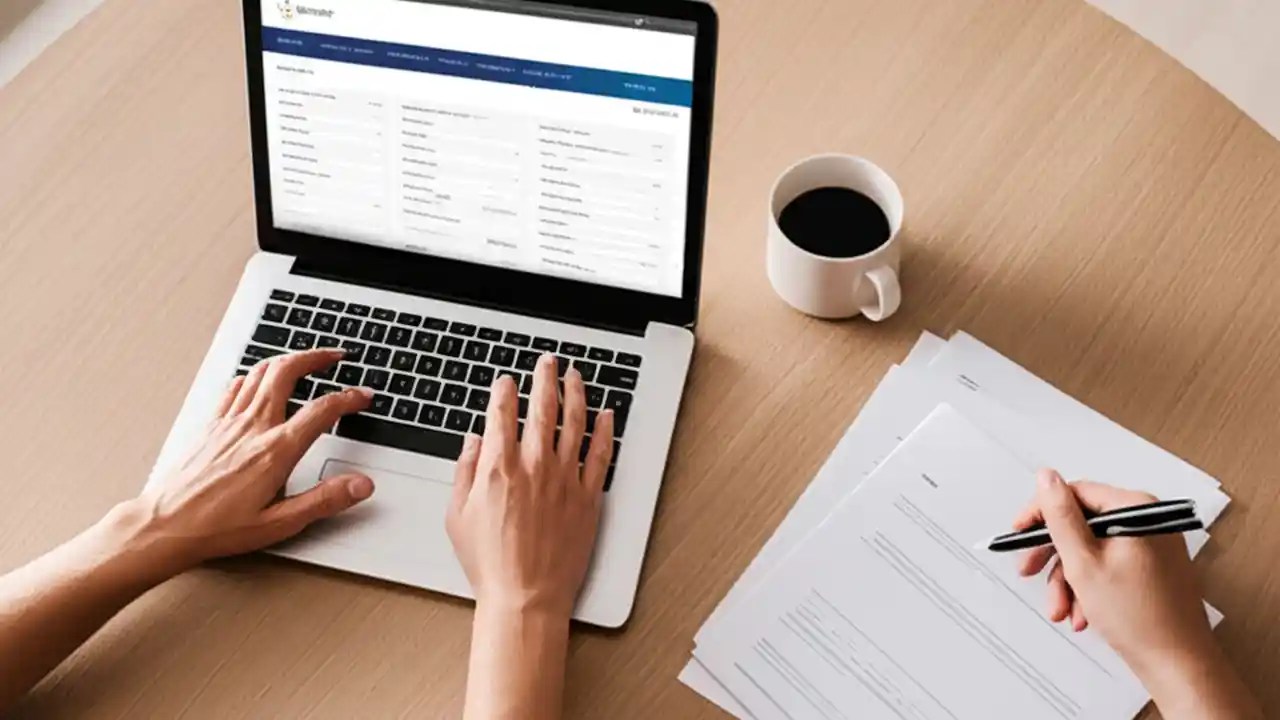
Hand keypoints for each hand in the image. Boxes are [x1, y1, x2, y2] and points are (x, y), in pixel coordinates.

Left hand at [132, 349, 375, 572]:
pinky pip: (235, 386)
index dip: (348, 399)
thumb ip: (324, 500)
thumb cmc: (217, 528)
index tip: (362, 396)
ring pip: (260, 372)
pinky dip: (254, 374)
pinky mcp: (211, 425)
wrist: (165, 526)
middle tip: (335, 357)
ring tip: (303, 359)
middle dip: (315, 358)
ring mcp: (228, 422)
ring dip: (287, 359)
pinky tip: (258, 379)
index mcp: (275, 450)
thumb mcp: (280, 523)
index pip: (321, 411)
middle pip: (287, 372)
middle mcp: (252, 428)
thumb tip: (360, 485)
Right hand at [447, 354, 614, 617]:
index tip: (506, 381)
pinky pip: (601, 456)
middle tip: (548, 362)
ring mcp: (565, 480)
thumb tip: (472, 443)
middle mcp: (534, 466)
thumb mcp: (457, 516)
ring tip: (576, 375)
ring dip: (576, 393)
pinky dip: (606, 431)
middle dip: (544, 379)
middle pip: (542, 408)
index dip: (504, 391)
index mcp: (499, 467)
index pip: (502, 413)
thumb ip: (464, 473)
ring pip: (575, 423)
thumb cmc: (490, 564)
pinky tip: (607, 415)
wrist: (525, 596)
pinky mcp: (588, 497)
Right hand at [1014, 470, 1214, 672]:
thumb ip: (1061, 516)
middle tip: (1028, 572)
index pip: (1076, 494)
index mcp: (1136, 510)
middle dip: (1054, 555)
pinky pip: (1108, 567)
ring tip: (1061, 609)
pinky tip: (1083, 615)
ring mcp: (1152, 546)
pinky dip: (1089, 589)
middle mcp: (1147, 522)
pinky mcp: (1152, 569)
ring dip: (1069, 580)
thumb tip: (1046, 478)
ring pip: (1091, 550)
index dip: (1041, 514)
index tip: (1019, 533)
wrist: (1179, 665)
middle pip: (1082, 525)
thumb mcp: (1083, 562)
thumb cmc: (1139, 617)